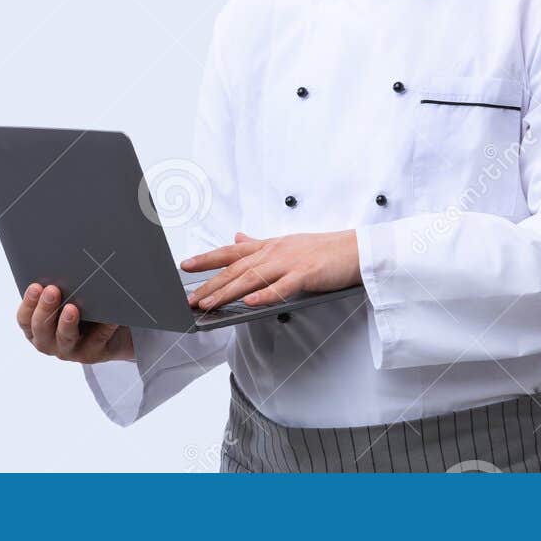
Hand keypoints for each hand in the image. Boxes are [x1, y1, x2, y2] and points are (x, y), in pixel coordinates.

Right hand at [16, 283, 133, 362]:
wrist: (109, 335)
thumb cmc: (81, 311)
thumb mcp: (65, 301)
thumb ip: (58, 291)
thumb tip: (60, 267)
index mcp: (36, 329)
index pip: (25, 319)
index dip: (28, 304)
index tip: (35, 286)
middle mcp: (49, 342)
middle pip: (41, 329)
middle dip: (45, 309)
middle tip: (52, 290)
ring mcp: (71, 350)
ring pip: (65, 338)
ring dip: (67, 322)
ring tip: (72, 308)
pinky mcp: (92, 354)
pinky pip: (97, 339)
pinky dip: (102, 327)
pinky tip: (107, 316)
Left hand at [182, 231, 360, 309]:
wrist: (355, 250)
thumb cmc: (324, 249)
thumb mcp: (287, 242)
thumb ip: (260, 243)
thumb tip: (238, 236)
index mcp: (269, 245)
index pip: (232, 250)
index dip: (207, 258)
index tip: (185, 265)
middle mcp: (275, 252)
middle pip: (236, 268)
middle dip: (211, 283)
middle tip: (191, 299)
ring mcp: (290, 262)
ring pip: (252, 278)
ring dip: (228, 292)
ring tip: (209, 305)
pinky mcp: (306, 274)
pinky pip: (282, 287)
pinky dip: (265, 295)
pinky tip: (249, 304)